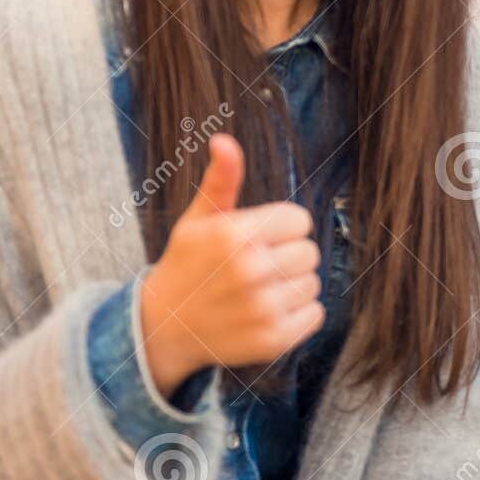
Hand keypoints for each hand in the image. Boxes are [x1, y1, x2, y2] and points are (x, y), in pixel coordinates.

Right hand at [139, 134, 324, 397]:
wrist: (164, 326)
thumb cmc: (188, 263)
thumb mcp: (199, 219)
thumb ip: (221, 179)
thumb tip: (224, 139)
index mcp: (236, 235)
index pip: (300, 220)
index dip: (281, 228)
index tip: (257, 239)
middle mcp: (251, 271)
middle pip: (310, 252)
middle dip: (287, 256)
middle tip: (256, 267)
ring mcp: (263, 308)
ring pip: (313, 283)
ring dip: (292, 286)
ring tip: (258, 290)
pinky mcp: (273, 340)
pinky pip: (315, 315)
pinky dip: (298, 314)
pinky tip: (267, 312)